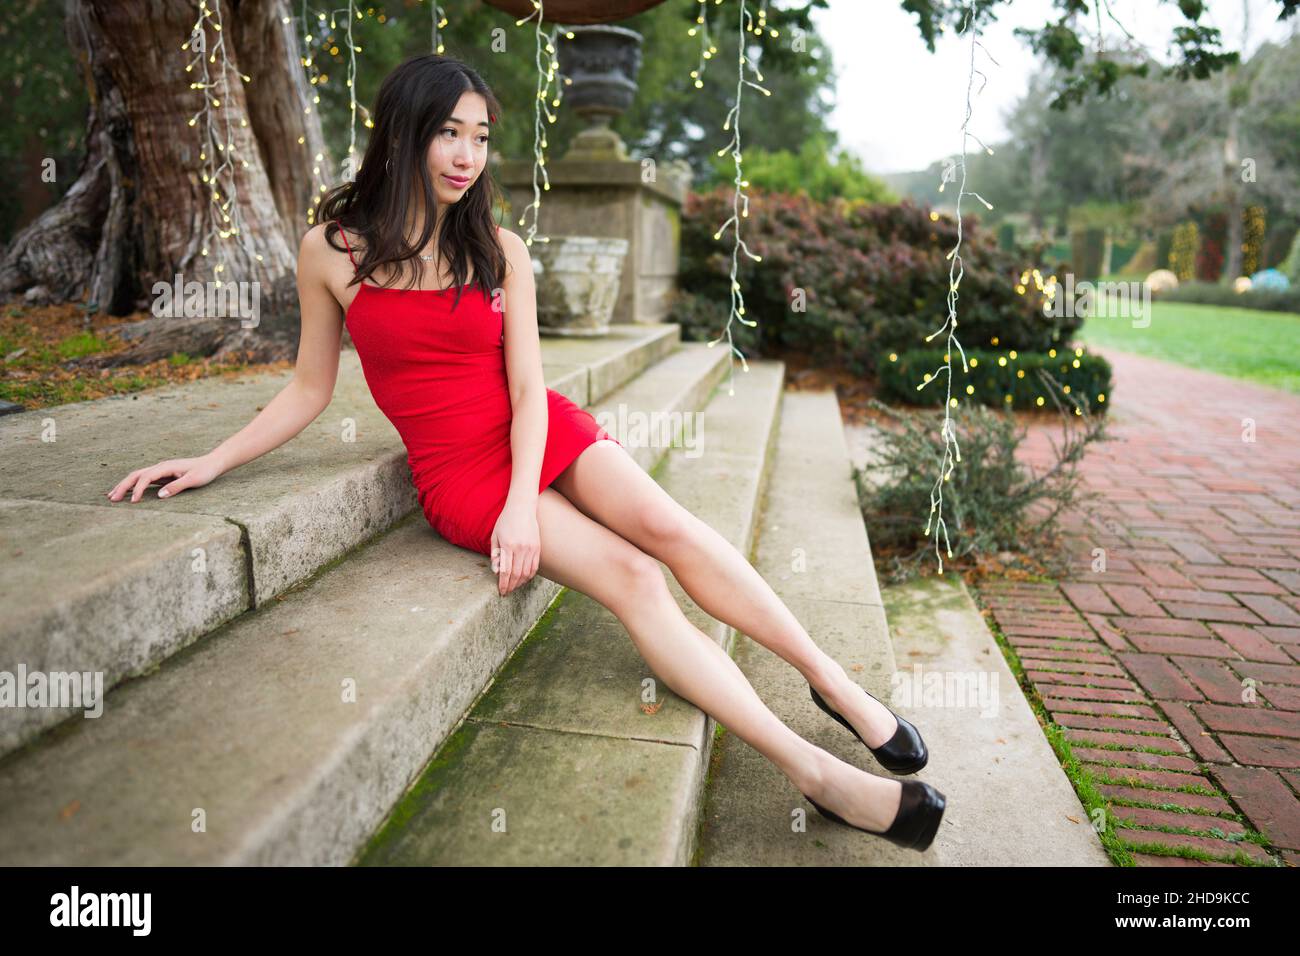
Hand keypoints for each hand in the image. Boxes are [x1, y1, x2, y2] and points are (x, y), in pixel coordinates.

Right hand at [106, 455, 223, 502]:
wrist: (212, 463)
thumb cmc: (204, 471)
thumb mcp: (193, 480)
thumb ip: (177, 487)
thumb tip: (159, 496)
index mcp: (166, 467)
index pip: (146, 478)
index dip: (138, 489)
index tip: (133, 502)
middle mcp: (160, 467)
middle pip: (135, 475)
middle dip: (123, 486)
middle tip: (112, 499)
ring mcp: (160, 471)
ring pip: (137, 477)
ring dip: (124, 486)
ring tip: (112, 496)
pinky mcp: (162, 476)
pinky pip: (143, 480)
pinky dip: (133, 486)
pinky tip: (127, 493)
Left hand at [489, 500, 539, 595]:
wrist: (522, 508)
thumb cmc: (505, 521)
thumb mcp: (495, 536)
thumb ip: (495, 554)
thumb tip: (496, 572)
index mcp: (508, 545)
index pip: (505, 571)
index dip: (503, 584)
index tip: (501, 591)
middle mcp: (521, 548)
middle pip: (516, 574)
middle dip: (511, 586)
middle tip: (506, 592)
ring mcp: (531, 548)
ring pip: (526, 573)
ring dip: (520, 582)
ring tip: (514, 586)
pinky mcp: (537, 548)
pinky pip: (534, 567)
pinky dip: (529, 575)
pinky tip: (523, 579)